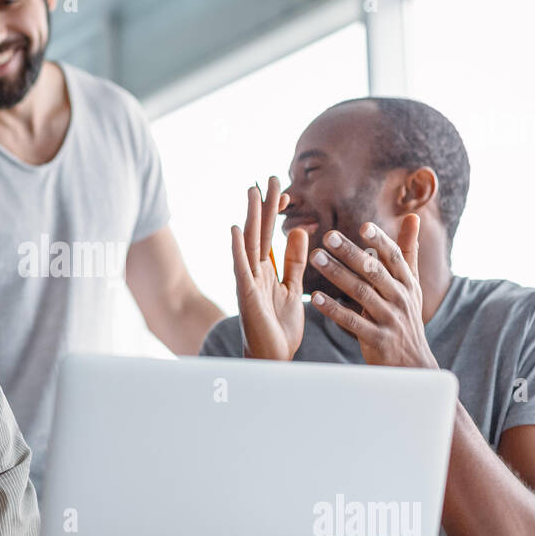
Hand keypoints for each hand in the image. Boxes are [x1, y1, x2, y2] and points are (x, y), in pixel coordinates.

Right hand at [230, 175, 308, 360]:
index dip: (277, 213)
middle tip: (268, 178)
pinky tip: (237, 229)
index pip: (272, 234)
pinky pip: (241, 268)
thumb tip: (298, 231)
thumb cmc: (279, 327)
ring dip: (251, 217)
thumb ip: (293, 262)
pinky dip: (238, 249)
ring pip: (250, 243)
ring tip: (251, 192)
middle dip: (265, 205)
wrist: (273, 358)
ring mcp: (249, 281)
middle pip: (261, 232)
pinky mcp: (247, 295)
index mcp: (267, 270)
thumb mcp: (292, 288)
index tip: (285, 191)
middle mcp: (255, 271)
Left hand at [305, 214, 438, 368]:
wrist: (413, 364)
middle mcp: (400, 298)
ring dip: (337, 274)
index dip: (381, 241)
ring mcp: (389, 319)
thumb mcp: (411, 285)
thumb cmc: (405, 317)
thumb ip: (407, 252)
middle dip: (351, 253)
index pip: (394, 257)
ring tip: (315, 258)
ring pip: (362, 293)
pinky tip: (315, 297)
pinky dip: (333, 309)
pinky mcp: (377, 339)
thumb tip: (412, 217)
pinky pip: (352, 322)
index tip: (364, 226)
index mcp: (406, 283)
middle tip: (328, 236)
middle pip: (374, 272)